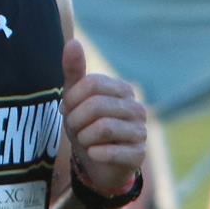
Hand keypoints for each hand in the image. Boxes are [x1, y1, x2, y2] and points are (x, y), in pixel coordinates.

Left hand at [61, 40, 146, 195]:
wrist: (96, 166)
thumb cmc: (86, 127)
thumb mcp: (75, 100)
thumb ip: (74, 71)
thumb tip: (73, 42)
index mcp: (122, 90)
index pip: (92, 84)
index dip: (73, 100)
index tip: (68, 111)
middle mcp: (137, 108)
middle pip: (96, 106)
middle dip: (76, 121)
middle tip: (75, 130)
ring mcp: (141, 132)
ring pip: (103, 128)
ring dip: (84, 138)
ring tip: (85, 141)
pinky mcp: (139, 155)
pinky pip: (112, 152)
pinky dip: (95, 154)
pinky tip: (94, 154)